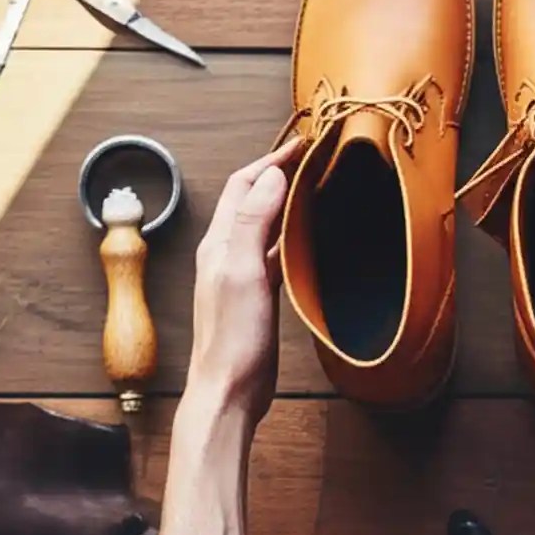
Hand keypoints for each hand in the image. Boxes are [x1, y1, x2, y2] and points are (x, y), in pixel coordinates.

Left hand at [189, 140, 300, 423]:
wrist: (229, 390)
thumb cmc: (232, 338)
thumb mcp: (243, 271)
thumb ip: (254, 222)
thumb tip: (273, 176)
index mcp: (219, 242)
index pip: (243, 185)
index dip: (270, 160)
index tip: (302, 144)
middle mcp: (227, 253)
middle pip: (252, 200)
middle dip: (278, 174)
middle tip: (312, 159)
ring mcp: (241, 274)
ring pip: (264, 224)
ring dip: (285, 202)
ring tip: (315, 187)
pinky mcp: (257, 295)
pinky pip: (274, 252)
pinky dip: (290, 235)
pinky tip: (308, 238)